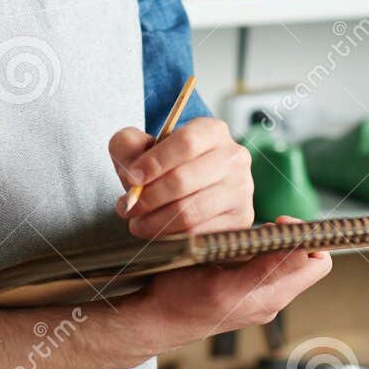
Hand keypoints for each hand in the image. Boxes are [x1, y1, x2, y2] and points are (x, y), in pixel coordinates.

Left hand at [107, 116, 253, 238]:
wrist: (192, 186)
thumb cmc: (165, 164)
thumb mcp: (142, 145)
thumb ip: (128, 145)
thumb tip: (132, 173)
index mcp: (213, 131)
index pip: (186, 142)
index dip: (154, 162)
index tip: (130, 178)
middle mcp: (234, 158)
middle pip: (184, 180)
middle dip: (147, 198)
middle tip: (127, 207)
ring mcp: (241, 190)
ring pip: (190, 212)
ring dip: (155, 222)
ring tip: (137, 223)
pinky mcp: (242, 219)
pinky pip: (200, 234)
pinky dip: (172, 237)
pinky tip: (159, 232)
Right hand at [124, 218, 332, 354]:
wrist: (155, 321)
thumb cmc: (179, 301)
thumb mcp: (221, 283)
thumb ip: (263, 270)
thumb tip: (300, 251)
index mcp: (270, 298)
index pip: (317, 263)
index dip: (304, 238)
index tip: (278, 221)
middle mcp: (271, 300)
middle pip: (306, 262)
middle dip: (292, 238)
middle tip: (267, 224)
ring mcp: (260, 298)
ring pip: (287, 263)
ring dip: (275, 244)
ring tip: (249, 235)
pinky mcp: (248, 294)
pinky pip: (269, 268)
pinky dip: (261, 252)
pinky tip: (238, 246)